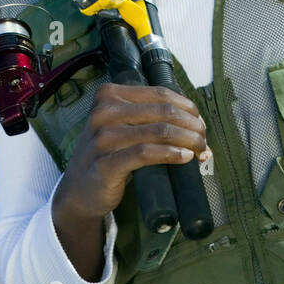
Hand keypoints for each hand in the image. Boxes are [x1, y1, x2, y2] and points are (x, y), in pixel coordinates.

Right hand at [55, 82, 209, 221]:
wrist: (79, 189)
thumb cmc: (108, 154)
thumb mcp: (122, 125)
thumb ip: (149, 116)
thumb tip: (195, 121)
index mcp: (109, 94)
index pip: (160, 94)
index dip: (187, 107)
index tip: (200, 123)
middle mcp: (103, 111)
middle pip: (164, 111)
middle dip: (192, 125)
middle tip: (203, 139)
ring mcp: (102, 138)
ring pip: (159, 131)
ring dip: (188, 140)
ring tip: (200, 150)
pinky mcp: (105, 164)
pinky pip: (146, 153)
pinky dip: (171, 154)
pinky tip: (185, 158)